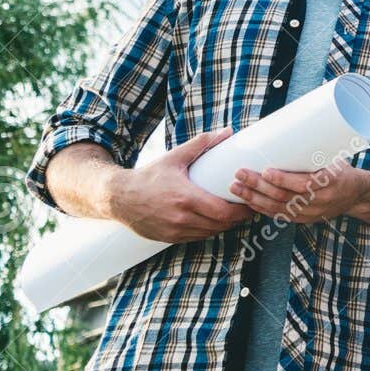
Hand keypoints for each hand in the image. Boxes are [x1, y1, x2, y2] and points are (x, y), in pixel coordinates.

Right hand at [108, 128, 253, 242]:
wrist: (119, 197)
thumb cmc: (149, 176)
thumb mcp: (175, 157)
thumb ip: (201, 144)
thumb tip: (227, 132)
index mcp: (185, 198)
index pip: (223, 212)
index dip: (242, 211)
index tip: (251, 203)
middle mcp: (181, 217)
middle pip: (220, 224)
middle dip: (237, 218)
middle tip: (247, 208)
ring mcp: (175, 231)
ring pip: (210, 232)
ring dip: (224, 225)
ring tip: (234, 214)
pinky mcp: (169, 238)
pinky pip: (197, 237)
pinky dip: (209, 230)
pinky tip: (214, 221)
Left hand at [230, 160, 369, 223]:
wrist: (356, 194)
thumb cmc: (341, 169)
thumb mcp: (334, 157)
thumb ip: (312, 152)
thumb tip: (280, 129)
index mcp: (331, 181)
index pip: (304, 185)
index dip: (283, 179)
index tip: (265, 170)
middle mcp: (321, 200)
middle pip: (285, 197)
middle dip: (258, 186)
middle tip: (240, 174)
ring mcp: (311, 212)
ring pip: (278, 208)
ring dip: (254, 198)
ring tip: (235, 187)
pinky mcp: (304, 219)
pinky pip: (279, 216)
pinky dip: (261, 209)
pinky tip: (248, 201)